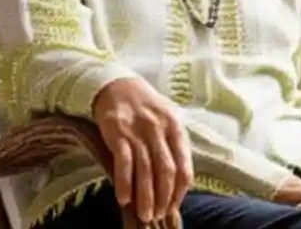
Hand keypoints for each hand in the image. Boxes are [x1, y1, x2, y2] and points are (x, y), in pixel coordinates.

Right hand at [92, 77, 193, 222]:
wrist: (116, 85)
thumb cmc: (145, 107)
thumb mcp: (167, 119)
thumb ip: (174, 145)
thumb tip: (181, 178)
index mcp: (176, 127)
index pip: (183, 165)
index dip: (180, 190)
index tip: (174, 207)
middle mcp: (160, 129)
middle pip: (166, 170)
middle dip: (163, 197)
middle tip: (158, 215)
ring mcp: (139, 131)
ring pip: (146, 170)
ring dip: (146, 196)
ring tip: (145, 214)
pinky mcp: (118, 132)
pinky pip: (124, 161)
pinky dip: (124, 182)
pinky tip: (124, 199)